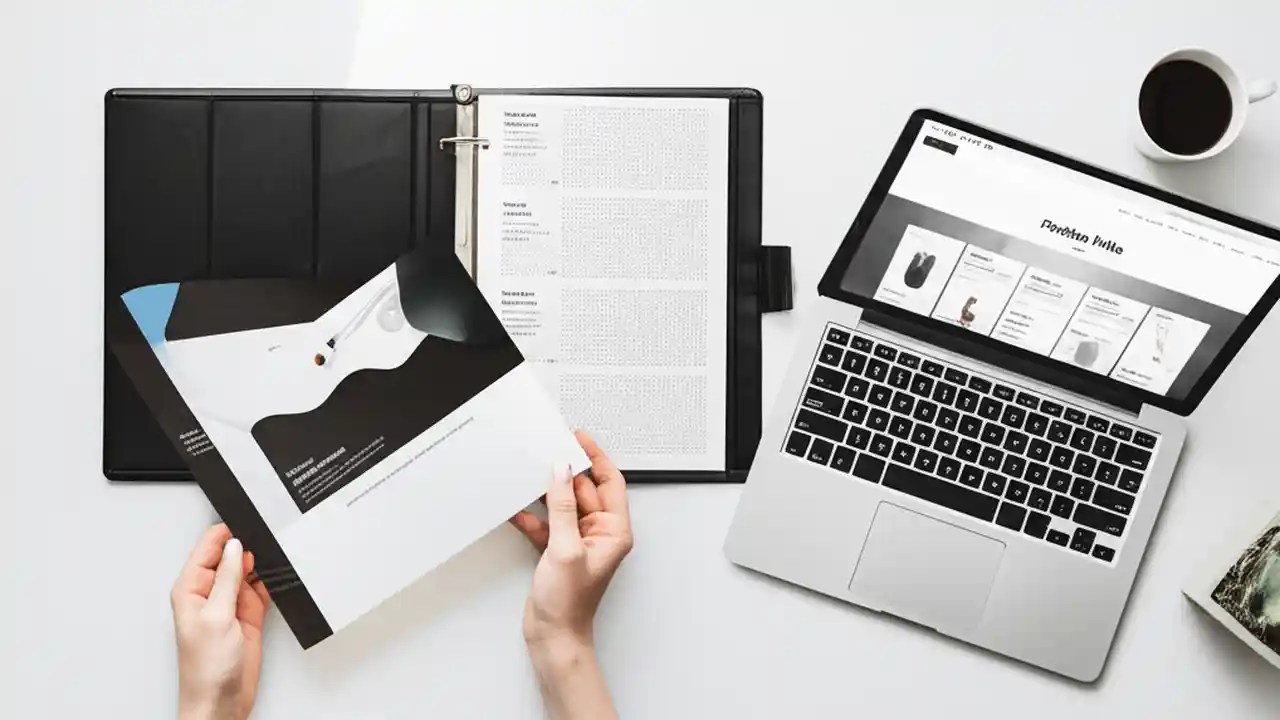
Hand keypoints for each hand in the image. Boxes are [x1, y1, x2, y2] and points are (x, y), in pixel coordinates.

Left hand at [171, 524, 270, 719]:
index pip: (207, 547)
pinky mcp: (248, 614)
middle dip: (247, 546)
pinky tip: (277, 578)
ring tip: (274, 560)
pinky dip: (271, 582)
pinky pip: (261, 588)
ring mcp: (230, 603)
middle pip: (230, 555)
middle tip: (265, 542)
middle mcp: (209, 592)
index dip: (226, 533)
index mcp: (190, 588)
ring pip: (248, 569)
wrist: (223, 701)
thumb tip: (234, 546)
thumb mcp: (216, 617)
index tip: (246, 523)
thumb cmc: (206, 669)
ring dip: (261, 564)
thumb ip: (227, 579)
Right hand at [510, 430, 631, 719]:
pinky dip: (532, 517)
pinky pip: (546, 524)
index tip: (579, 439)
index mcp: (614, 531)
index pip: (609, 482)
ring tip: (529, 475)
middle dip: (565, 473)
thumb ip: (562, 508)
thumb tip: (561, 473)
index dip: (596, 457)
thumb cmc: (570, 604)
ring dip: (546, 493)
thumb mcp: (565, 549)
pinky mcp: (558, 550)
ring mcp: (578, 541)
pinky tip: (517, 510)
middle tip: (546, 453)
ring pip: (562, 505)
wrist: (554, 637)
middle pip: (583, 490)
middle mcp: (599, 534)